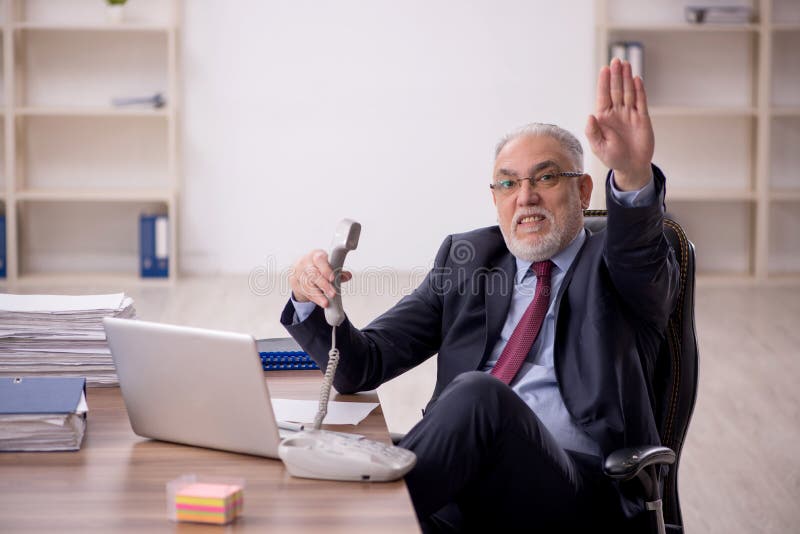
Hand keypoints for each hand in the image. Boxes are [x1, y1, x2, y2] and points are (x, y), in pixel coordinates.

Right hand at [288, 249, 352, 307]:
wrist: (300, 269)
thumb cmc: (317, 266)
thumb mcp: (328, 266)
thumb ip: (338, 271)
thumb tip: (348, 275)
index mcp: (315, 255)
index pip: (319, 260)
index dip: (326, 269)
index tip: (332, 278)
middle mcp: (305, 262)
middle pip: (313, 274)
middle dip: (323, 285)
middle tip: (332, 294)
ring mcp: (298, 272)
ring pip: (307, 285)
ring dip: (318, 295)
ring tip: (326, 302)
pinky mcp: (295, 282)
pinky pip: (304, 292)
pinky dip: (314, 298)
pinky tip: (321, 302)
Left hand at [585, 58, 653, 190]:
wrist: (631, 167)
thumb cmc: (612, 158)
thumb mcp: (599, 147)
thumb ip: (593, 132)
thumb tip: (589, 115)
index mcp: (603, 118)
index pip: (603, 96)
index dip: (604, 82)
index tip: (605, 69)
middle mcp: (616, 113)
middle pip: (616, 90)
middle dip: (616, 75)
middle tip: (616, 60)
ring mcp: (629, 114)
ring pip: (628, 92)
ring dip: (627, 79)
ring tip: (626, 64)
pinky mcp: (642, 118)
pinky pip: (641, 101)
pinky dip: (639, 90)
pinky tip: (637, 79)